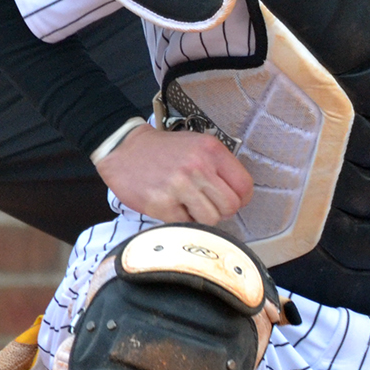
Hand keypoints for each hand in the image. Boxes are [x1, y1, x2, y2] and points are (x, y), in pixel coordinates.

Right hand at [94, 127, 252, 224]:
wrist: (124, 149)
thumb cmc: (164, 150)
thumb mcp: (197, 145)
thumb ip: (220, 167)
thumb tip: (239, 196)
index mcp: (211, 150)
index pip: (244, 186)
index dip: (241, 198)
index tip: (232, 201)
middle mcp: (198, 167)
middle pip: (230, 207)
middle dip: (221, 210)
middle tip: (207, 204)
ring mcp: (179, 186)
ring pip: (211, 219)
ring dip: (201, 217)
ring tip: (188, 205)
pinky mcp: (161, 204)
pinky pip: (186, 224)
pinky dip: (182, 220)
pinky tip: (173, 207)